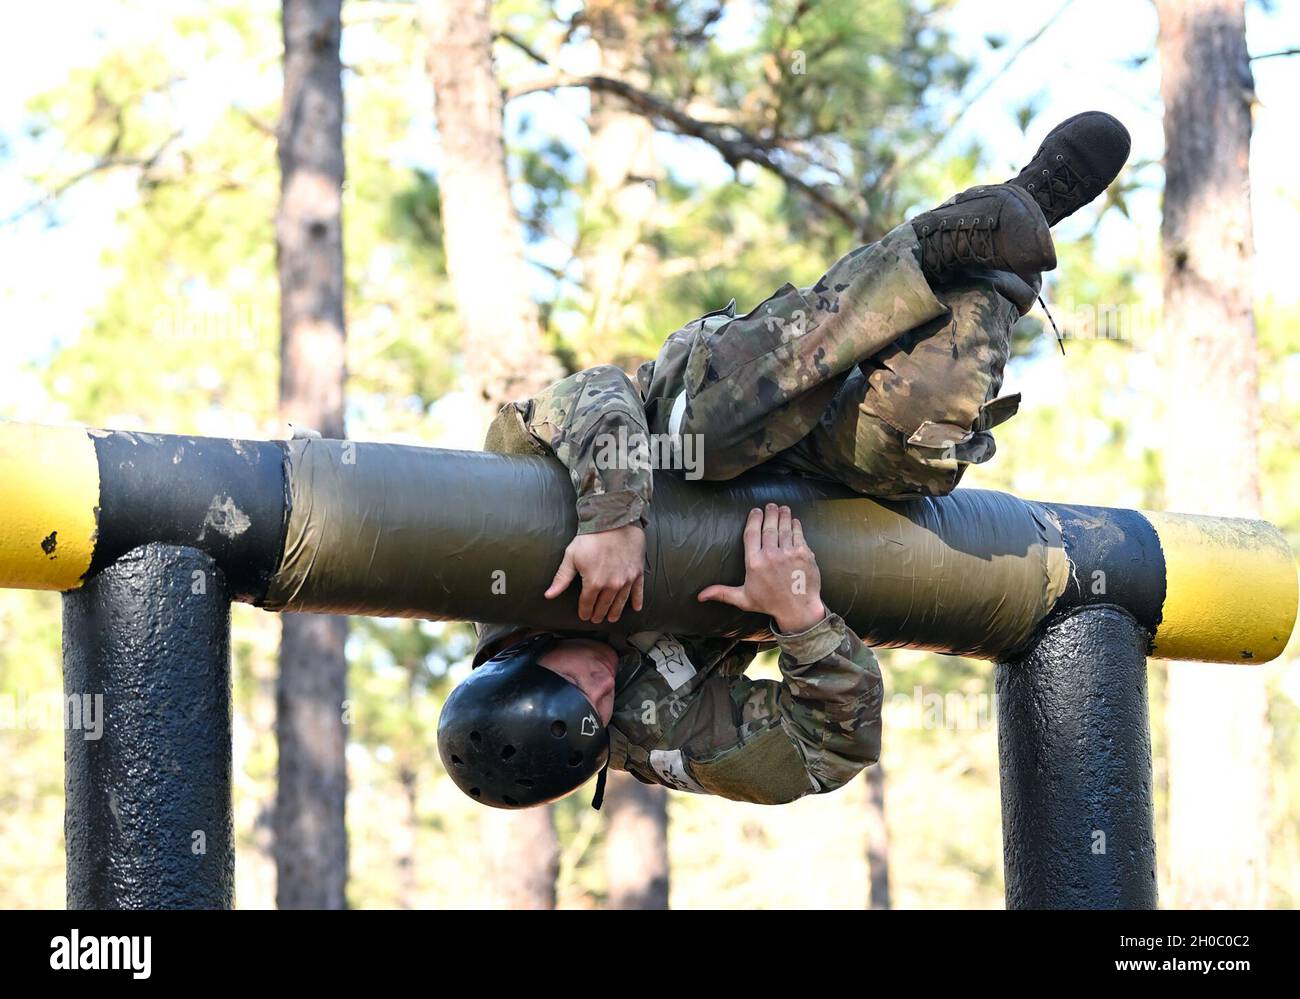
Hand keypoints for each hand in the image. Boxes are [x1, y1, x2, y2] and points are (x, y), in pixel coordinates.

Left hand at [545, 523, 645, 623]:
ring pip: (620, 602)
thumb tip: (549, 595)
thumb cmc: (590, 538)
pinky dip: (637, 601)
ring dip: (615, 612)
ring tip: (612, 618)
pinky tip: (636, 608)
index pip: (587, 603)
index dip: (585, 611)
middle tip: (597, 619)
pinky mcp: (636, 573)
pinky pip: (638, 591)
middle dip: (599, 614)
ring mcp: (626, 580)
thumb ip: (561, 579)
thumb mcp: (571, 557)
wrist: (614, 521)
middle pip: (604, 605)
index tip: (584, 616)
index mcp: (593, 583)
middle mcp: (611, 585)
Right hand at [697, 504, 826, 632]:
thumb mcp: (743, 599)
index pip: (751, 533)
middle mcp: (770, 555)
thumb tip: (700, 596)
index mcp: (754, 563)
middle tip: (770, 505)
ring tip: (782, 508)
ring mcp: (788, 553)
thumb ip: (722, 593)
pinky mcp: (803, 554)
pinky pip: (798, 534)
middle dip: (770, 513)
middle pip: (768, 527)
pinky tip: (794, 521)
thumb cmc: (770, 604)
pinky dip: (796, 525)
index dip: (753, 519)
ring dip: (783, 515)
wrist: (798, 610)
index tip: (755, 511)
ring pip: (784, 528)